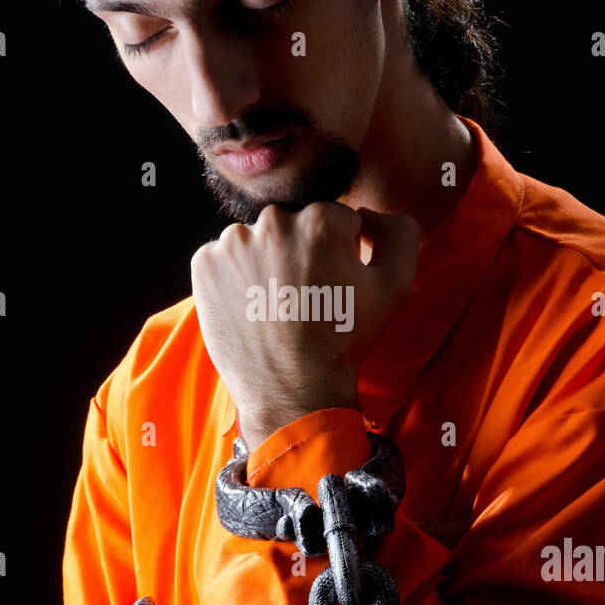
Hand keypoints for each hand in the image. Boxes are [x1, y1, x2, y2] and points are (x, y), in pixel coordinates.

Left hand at [190, 203, 420, 447]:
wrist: (292, 389)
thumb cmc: (344, 339)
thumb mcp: (395, 286)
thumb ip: (399, 232)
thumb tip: (370, 214)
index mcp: (319, 219)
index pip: (334, 220)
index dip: (339, 253)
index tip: (333, 285)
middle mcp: (272, 221)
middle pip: (293, 226)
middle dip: (301, 253)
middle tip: (305, 298)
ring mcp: (233, 242)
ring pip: (257, 240)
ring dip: (266, 262)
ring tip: (276, 305)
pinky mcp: (204, 264)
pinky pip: (224, 257)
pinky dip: (235, 276)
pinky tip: (252, 305)